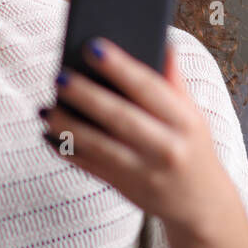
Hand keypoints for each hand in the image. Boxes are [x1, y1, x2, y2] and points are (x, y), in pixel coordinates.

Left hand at [39, 37, 238, 239]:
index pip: (149, 88)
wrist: (201, 206)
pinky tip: (48, 135)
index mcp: (185, 121)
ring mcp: (145, 172)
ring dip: (69, 127)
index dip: (120, 67)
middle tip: (59, 76)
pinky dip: (68, 151)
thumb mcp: (193, 114)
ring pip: (100, 147)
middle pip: (120, 117)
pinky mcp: (125, 188)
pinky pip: (91, 168)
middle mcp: (166, 147)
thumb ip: (174, 81)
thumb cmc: (192, 147)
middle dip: (87, 96)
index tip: (93, 47)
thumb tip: (163, 41)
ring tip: (46, 109)